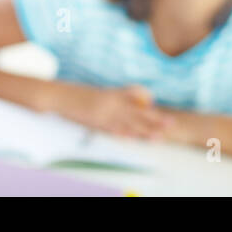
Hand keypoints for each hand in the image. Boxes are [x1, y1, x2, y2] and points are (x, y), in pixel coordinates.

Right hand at [54, 83, 178, 140]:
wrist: (60, 95)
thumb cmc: (79, 95)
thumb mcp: (100, 93)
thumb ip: (115, 98)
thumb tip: (129, 104)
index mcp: (114, 93)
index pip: (138, 98)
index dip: (149, 106)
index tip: (161, 113)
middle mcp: (113, 102)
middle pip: (138, 112)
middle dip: (155, 119)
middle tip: (171, 124)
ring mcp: (105, 112)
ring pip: (129, 123)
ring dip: (144, 131)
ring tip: (158, 137)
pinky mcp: (96, 121)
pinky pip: (112, 129)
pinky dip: (123, 134)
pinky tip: (133, 139)